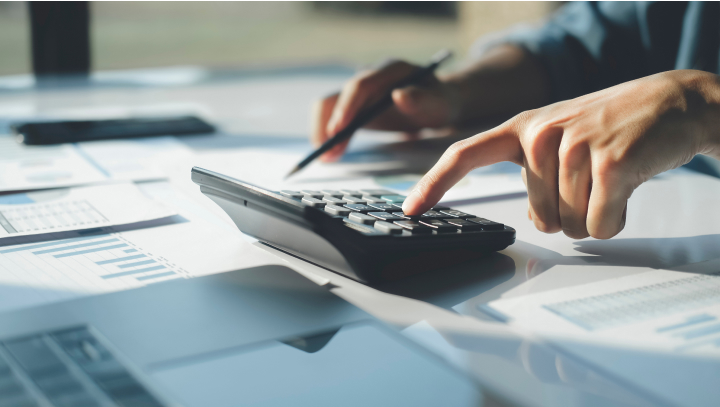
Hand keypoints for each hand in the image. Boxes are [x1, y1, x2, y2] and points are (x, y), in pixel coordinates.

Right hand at [311, 60, 457, 161]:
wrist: (439, 101)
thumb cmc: (440, 102)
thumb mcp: (439, 103)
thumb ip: (423, 99)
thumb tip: (399, 95)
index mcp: (391, 71)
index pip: (361, 85)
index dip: (346, 107)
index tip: (337, 130)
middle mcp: (371, 76)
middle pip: (338, 96)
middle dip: (329, 125)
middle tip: (328, 153)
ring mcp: (361, 92)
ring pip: (331, 108)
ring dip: (325, 132)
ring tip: (327, 158)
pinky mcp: (357, 106)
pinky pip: (336, 119)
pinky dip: (331, 136)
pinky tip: (332, 154)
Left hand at [403, 70, 719, 238]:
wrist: (673, 101)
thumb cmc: (613, 125)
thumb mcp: (562, 140)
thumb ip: (535, 174)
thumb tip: (533, 219)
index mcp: (522, 128)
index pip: (464, 155)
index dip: (433, 184)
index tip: (410, 210)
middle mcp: (540, 134)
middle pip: (539, 217)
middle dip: (570, 212)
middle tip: (593, 179)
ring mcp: (574, 146)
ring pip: (571, 225)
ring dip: (595, 214)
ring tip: (611, 178)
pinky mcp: (609, 163)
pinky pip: (599, 225)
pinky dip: (615, 219)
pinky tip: (626, 188)